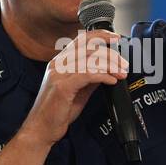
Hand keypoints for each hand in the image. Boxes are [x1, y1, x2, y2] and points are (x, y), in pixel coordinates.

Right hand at [21, 30, 128, 146]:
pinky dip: (103, 75)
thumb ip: (90, 77)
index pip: (81, 40)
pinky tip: (112, 81)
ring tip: (121, 73)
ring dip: (111, 65)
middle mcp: (57, 64)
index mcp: (59, 62)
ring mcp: (58, 74)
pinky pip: (88, 74)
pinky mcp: (62, 86)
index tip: (115, 38)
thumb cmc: (56, 112)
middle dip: (111, 54)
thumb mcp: (78, 90)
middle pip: (88, 47)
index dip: (100, 35)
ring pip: (90, 59)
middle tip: (124, 64)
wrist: (41, 129)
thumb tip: (106, 69)